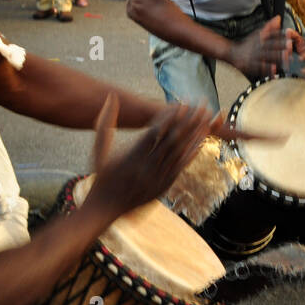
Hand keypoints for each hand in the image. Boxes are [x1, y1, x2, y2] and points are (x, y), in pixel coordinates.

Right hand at [86, 95, 221, 216]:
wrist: (106, 208)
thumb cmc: (101, 176)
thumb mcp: (98, 150)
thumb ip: (104, 123)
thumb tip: (110, 96)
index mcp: (131, 156)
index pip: (155, 133)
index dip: (170, 118)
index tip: (182, 105)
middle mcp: (147, 167)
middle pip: (172, 140)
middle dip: (189, 122)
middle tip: (201, 107)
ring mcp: (157, 177)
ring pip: (180, 152)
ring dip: (194, 135)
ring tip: (206, 119)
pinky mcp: (164, 185)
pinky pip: (181, 166)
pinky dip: (192, 152)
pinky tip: (202, 140)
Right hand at [228, 17, 292, 78]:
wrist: (232, 53)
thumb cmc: (248, 44)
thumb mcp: (258, 33)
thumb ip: (269, 27)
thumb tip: (278, 18)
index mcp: (260, 38)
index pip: (271, 34)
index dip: (281, 34)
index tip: (290, 34)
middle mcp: (258, 46)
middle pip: (270, 45)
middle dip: (280, 45)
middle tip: (290, 45)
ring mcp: (254, 56)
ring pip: (267, 56)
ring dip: (277, 57)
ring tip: (287, 57)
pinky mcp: (251, 66)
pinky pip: (260, 68)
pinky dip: (267, 69)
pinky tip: (274, 69)